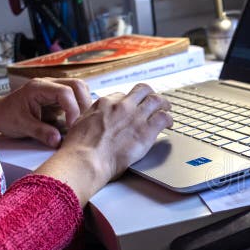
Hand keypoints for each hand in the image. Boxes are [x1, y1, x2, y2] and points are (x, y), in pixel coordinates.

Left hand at [0, 78, 91, 146]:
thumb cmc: (7, 117)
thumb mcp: (21, 126)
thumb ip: (40, 132)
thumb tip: (58, 141)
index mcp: (38, 87)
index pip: (65, 92)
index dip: (73, 109)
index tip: (72, 127)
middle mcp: (49, 83)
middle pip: (78, 85)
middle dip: (83, 104)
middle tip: (81, 124)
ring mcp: (55, 88)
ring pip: (80, 89)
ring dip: (84, 104)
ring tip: (80, 122)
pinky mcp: (59, 95)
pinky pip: (76, 96)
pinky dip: (81, 107)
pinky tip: (77, 120)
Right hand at [35, 84, 171, 204]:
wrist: (87, 159)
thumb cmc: (80, 148)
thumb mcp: (81, 123)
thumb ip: (93, 117)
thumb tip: (97, 120)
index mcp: (105, 103)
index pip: (123, 95)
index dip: (130, 102)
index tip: (133, 108)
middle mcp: (122, 106)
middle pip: (142, 91)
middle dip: (150, 95)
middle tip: (155, 102)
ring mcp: (135, 116)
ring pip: (156, 100)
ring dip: (164, 104)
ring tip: (166, 109)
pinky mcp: (146, 130)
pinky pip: (163, 118)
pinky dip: (168, 119)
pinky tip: (169, 124)